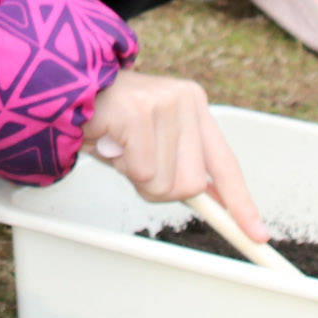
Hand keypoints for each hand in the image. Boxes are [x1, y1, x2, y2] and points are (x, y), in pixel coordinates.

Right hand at [82, 70, 265, 238]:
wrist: (61, 83)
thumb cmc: (106, 119)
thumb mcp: (150, 142)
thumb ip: (179, 166)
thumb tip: (212, 202)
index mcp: (195, 105)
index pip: (225, 163)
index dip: (241, 202)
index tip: (257, 233)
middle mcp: (186, 100)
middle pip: (191, 184)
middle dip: (158, 187)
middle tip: (133, 162)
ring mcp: (164, 104)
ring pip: (164, 182)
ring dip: (134, 175)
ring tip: (118, 147)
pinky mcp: (139, 112)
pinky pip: (141, 171)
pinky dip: (120, 167)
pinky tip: (108, 141)